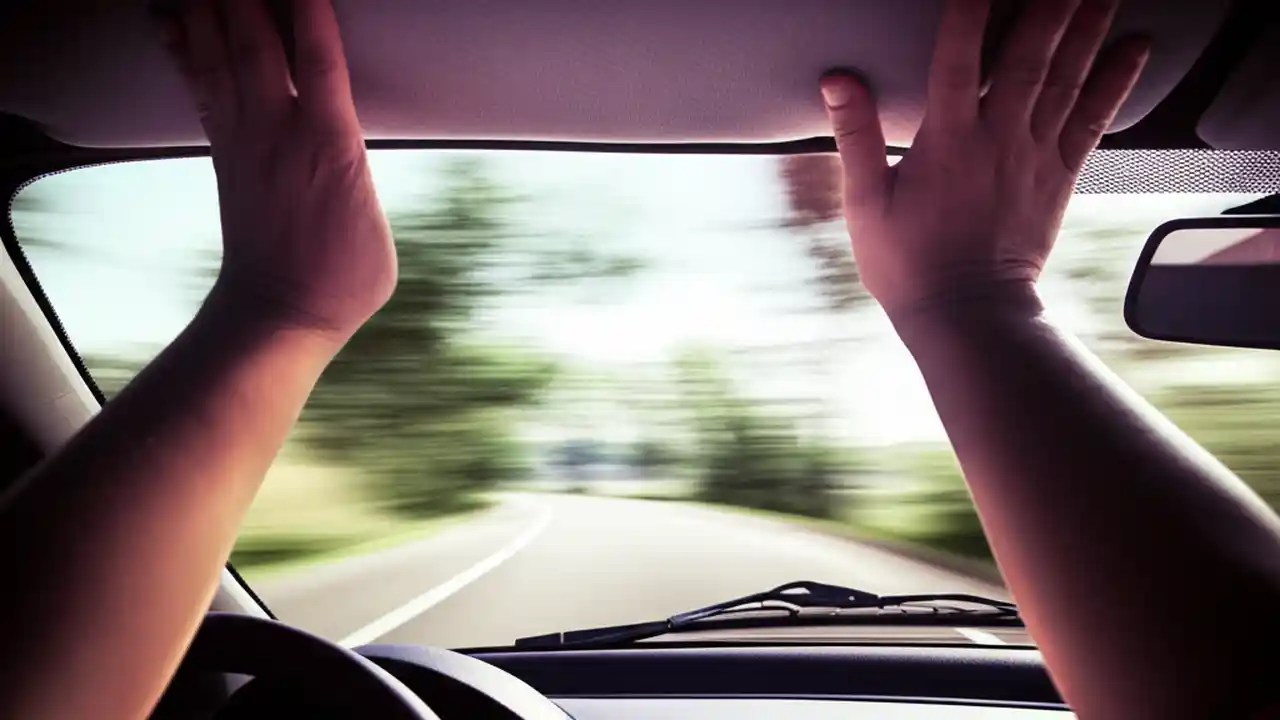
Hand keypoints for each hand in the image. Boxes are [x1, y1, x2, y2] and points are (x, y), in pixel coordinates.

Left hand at [162, 0, 394, 340]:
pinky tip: (172, 21)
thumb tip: (347, 147)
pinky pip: (203, 86)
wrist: (280, 312)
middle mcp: (280, 133)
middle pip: (255, 42)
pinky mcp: (226, 152)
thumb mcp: (377, 218)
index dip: (309, 11)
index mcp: (331, 146)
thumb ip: (360, 168)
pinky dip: (186, 49)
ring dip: (205, 9)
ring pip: (219, 56)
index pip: (320, 59)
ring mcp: (246, 140)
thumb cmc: (344, 276)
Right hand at [820, 0, 1148, 317]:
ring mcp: (1035, 156)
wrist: (968, 315)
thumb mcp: (866, 203)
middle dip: (1048, 5)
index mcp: (947, 143)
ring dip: (1087, 26)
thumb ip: (856, 136)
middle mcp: (998, 140)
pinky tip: (1133, 46)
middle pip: (1029, 56)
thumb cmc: (909, 265)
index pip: (959, 59)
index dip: (969, 12)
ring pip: (1068, 78)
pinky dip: (1116, 81)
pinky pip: (1094, 120)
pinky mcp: (1059, 176)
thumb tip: (838, 81)